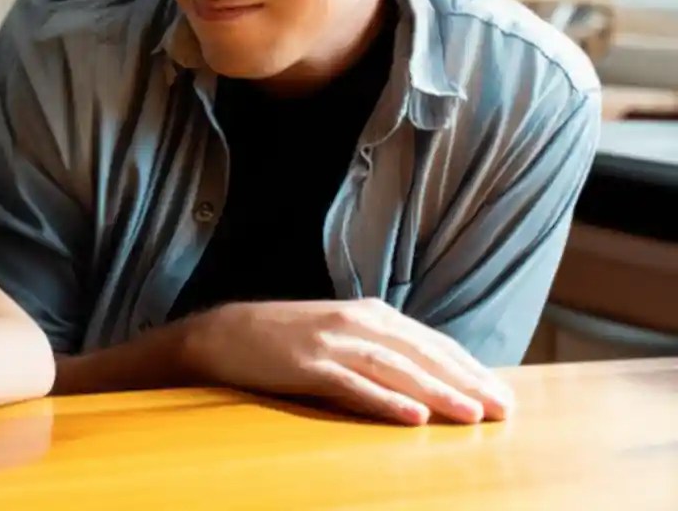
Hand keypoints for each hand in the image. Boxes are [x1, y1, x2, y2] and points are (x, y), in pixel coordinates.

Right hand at [186, 299, 514, 424]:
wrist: (226, 334)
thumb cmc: (288, 339)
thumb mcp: (341, 334)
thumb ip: (381, 349)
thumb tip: (428, 378)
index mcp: (371, 314)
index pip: (433, 343)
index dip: (471, 368)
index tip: (502, 394)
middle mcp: (358, 323)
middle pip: (424, 354)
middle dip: (468, 382)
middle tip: (503, 409)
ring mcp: (333, 343)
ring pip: (397, 369)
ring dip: (438, 392)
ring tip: (472, 415)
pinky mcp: (309, 365)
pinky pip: (354, 385)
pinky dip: (385, 401)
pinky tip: (412, 416)